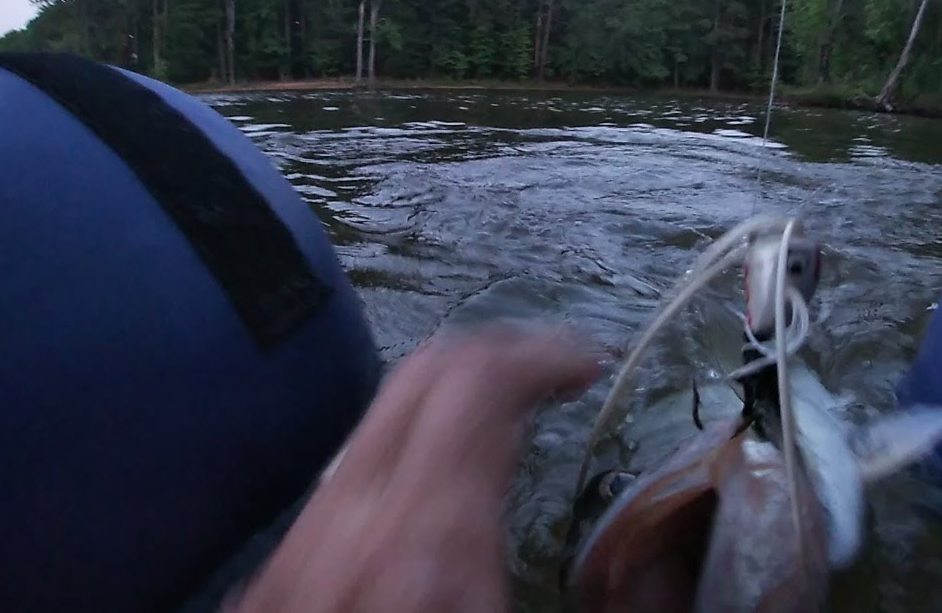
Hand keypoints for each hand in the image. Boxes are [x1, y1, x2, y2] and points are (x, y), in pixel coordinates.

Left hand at [227, 325, 599, 612]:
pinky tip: (438, 504)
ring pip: (376, 420)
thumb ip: (628, 610)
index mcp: (429, 542)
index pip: (477, 383)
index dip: (542, 355)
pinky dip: (408, 453)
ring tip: (507, 428)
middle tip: (553, 375)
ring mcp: (304, 544)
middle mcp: (354, 521)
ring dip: (449, 402)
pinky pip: (349, 477)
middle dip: (498, 355)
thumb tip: (663, 564)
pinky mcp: (278, 577)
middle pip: (422, 374)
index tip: (586, 366)